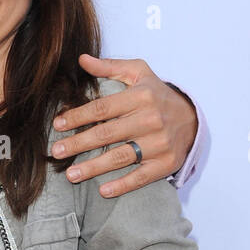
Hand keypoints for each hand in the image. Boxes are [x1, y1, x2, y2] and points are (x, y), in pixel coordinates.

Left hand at [51, 54, 197, 196]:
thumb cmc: (157, 95)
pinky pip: (141, 177)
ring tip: (71, 174)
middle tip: (57, 151)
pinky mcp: (166, 163)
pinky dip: (123, 185)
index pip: (102, 107)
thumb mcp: (139, 73)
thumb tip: (82, 59)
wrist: (192, 118)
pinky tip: (104, 190)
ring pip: (121, 157)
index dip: (78, 116)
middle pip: (107, 133)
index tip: (58, 124)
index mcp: (141, 96)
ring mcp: (159, 143)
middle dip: (79, 143)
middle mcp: (150, 119)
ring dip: (93, 167)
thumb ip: (110, 67)